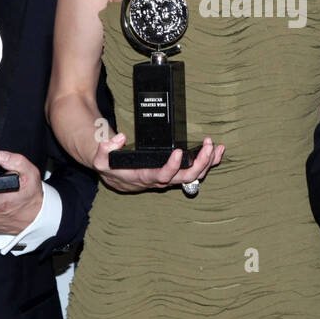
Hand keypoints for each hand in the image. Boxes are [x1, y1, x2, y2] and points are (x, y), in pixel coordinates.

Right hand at [92, 134, 223, 193]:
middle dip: (199, 163)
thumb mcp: (102, 159)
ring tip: (216, 147)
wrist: (116, 176)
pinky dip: (208, 162)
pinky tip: (217, 152)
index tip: (179, 152)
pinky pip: (195, 171)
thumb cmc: (111, 166)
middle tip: (207, 146)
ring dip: (207, 162)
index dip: (172, 166)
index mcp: (144, 177)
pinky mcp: (176, 173)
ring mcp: (170, 178)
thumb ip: (105, 149)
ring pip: (194, 176)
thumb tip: (119, 138)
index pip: (162, 175)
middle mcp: (160, 180)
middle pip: (185, 177)